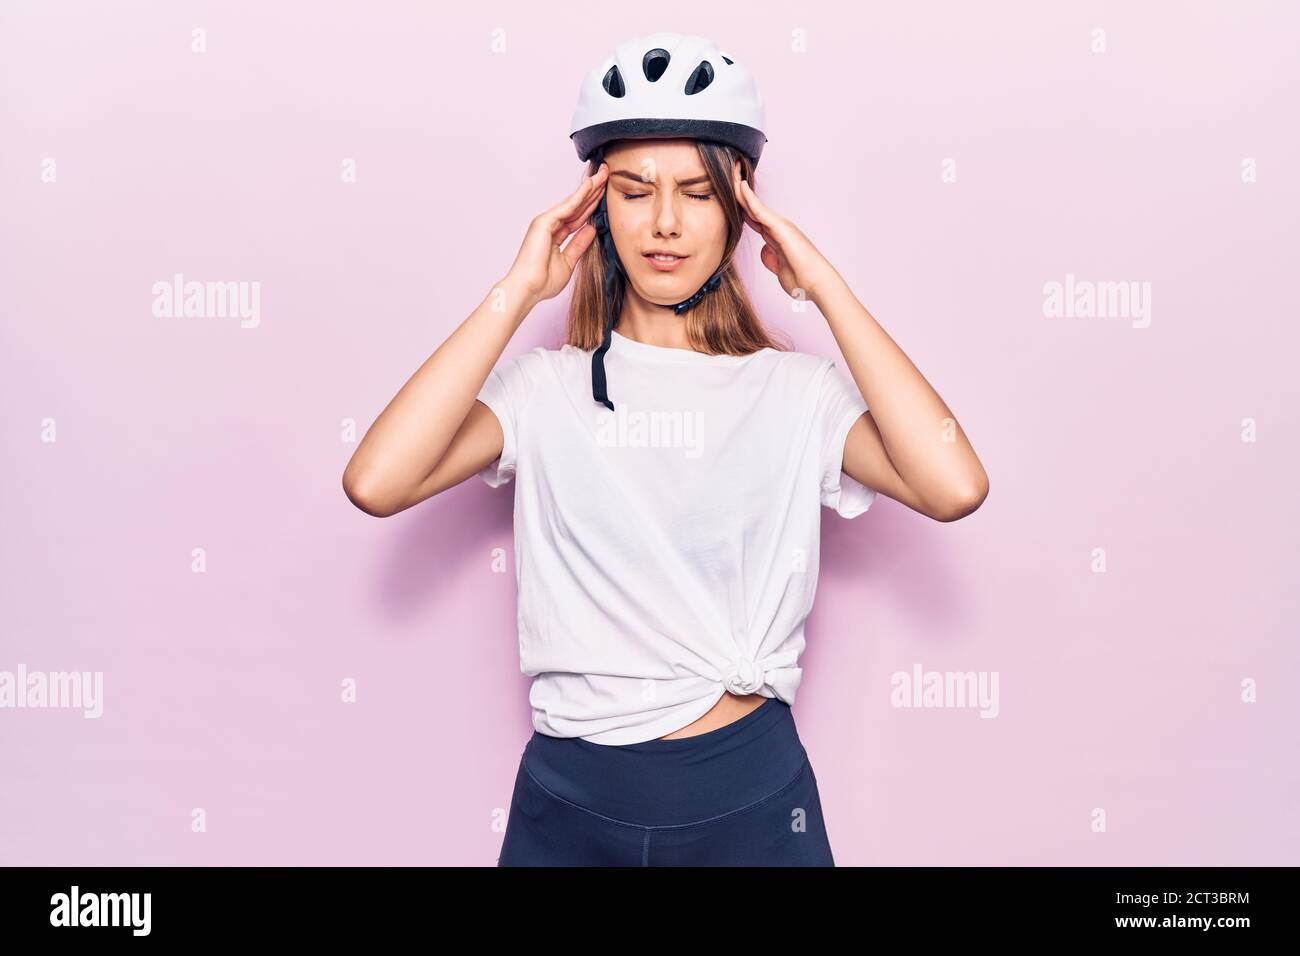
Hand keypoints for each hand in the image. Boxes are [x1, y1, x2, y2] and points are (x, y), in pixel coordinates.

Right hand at [503, 163, 609, 306]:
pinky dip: (579, 194)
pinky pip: (567, 206)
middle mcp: (550, 225)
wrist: (528, 289)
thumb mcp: (568, 261)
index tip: (606, 194)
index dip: (592, 205)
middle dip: (593, 191)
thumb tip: (591, 229)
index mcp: (555, 235)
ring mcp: (546, 222)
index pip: (578, 217)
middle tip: (607, 174)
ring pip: (573, 202)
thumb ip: (579, 244)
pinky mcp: (544, 222)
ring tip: (603, 173)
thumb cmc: (543, 282)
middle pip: (577, 205)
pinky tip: (592, 184)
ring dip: (589, 187)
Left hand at [732, 163, 840, 302]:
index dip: (740, 204)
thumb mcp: (779, 267)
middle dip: (739, 190)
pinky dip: (750, 198)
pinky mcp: (781, 228)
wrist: (816, 283)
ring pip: (754, 204)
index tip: (726, 195)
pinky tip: (741, 187)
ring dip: (742, 188)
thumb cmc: (801, 278)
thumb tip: (765, 250)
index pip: (752, 216)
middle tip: (727, 172)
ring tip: (731, 171)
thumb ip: (771, 256)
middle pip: (751, 205)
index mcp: (775, 235)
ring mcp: (780, 225)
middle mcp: (777, 226)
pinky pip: (760, 210)